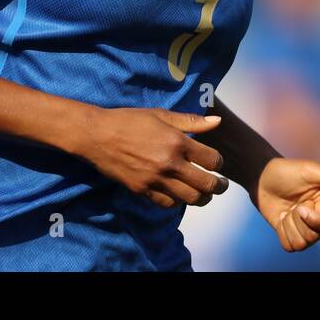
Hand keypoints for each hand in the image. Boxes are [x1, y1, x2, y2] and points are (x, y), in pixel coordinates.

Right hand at [78, 107, 228, 208]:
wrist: (98, 135)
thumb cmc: (130, 120)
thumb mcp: (161, 115)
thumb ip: (192, 121)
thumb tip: (218, 121)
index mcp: (177, 142)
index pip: (212, 160)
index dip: (220, 163)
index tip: (217, 163)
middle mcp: (169, 163)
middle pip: (206, 184)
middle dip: (219, 186)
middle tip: (221, 185)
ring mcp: (156, 179)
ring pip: (190, 199)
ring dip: (202, 198)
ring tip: (204, 193)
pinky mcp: (142, 190)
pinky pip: (168, 204)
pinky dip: (178, 202)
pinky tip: (180, 194)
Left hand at [254, 157, 319, 251]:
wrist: (262, 178)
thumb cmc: (288, 171)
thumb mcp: (310, 171)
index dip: (319, 223)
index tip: (302, 209)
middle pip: (316, 236)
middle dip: (299, 222)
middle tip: (294, 205)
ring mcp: (308, 228)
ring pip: (302, 244)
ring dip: (289, 226)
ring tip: (288, 210)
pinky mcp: (293, 234)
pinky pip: (290, 247)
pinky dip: (282, 232)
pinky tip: (282, 218)